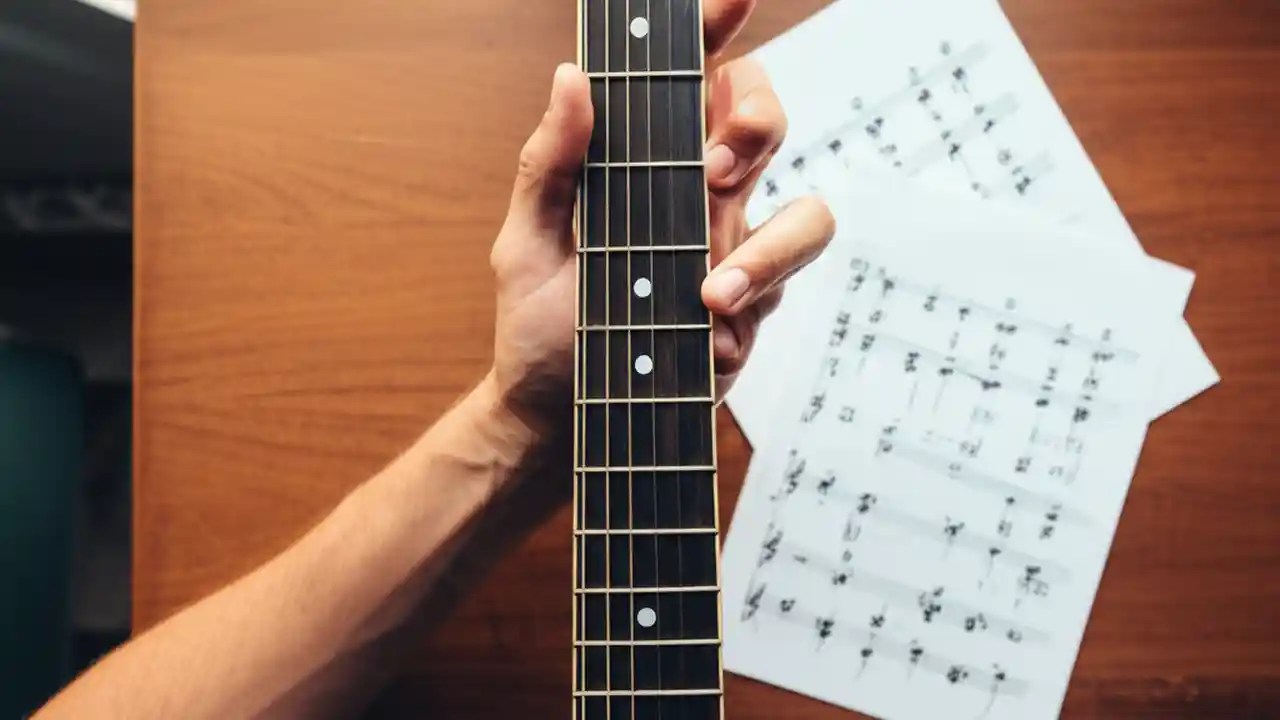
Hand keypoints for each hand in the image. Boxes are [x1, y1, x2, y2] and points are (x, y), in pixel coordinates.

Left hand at [489, 0, 834, 436]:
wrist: (555, 414)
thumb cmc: (540, 321)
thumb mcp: (525, 239)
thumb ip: (550, 163)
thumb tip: (571, 76)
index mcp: (649, 164)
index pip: (694, 80)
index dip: (717, 30)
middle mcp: (703, 198)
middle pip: (765, 125)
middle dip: (757, 126)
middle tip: (712, 165)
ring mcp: (734, 254)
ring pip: (806, 215)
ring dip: (766, 244)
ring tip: (709, 287)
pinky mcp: (750, 313)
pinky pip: (779, 293)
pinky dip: (747, 307)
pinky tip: (704, 331)